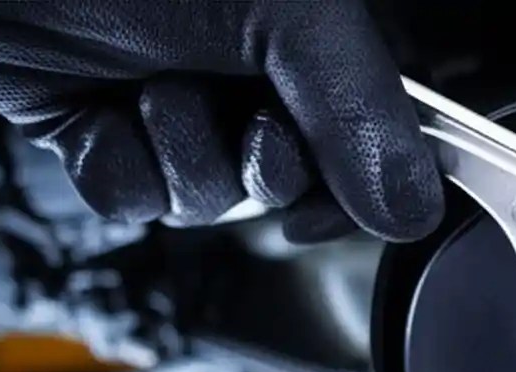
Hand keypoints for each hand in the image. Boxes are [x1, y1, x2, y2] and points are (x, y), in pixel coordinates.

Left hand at [0, 1, 443, 242]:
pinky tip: (101, 117)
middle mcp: (245, 70)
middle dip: (266, 166)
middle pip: (298, 181)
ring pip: (216, 200)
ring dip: (184, 161)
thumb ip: (362, 110)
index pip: (376, 135)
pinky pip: (139, 201)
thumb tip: (413, 208)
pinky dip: (120, 168)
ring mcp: (177, 105)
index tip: (368, 201)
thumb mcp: (285, 16)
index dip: (374, 181)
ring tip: (151, 93)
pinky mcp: (106, 137)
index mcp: (304, 34)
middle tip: (247, 119)